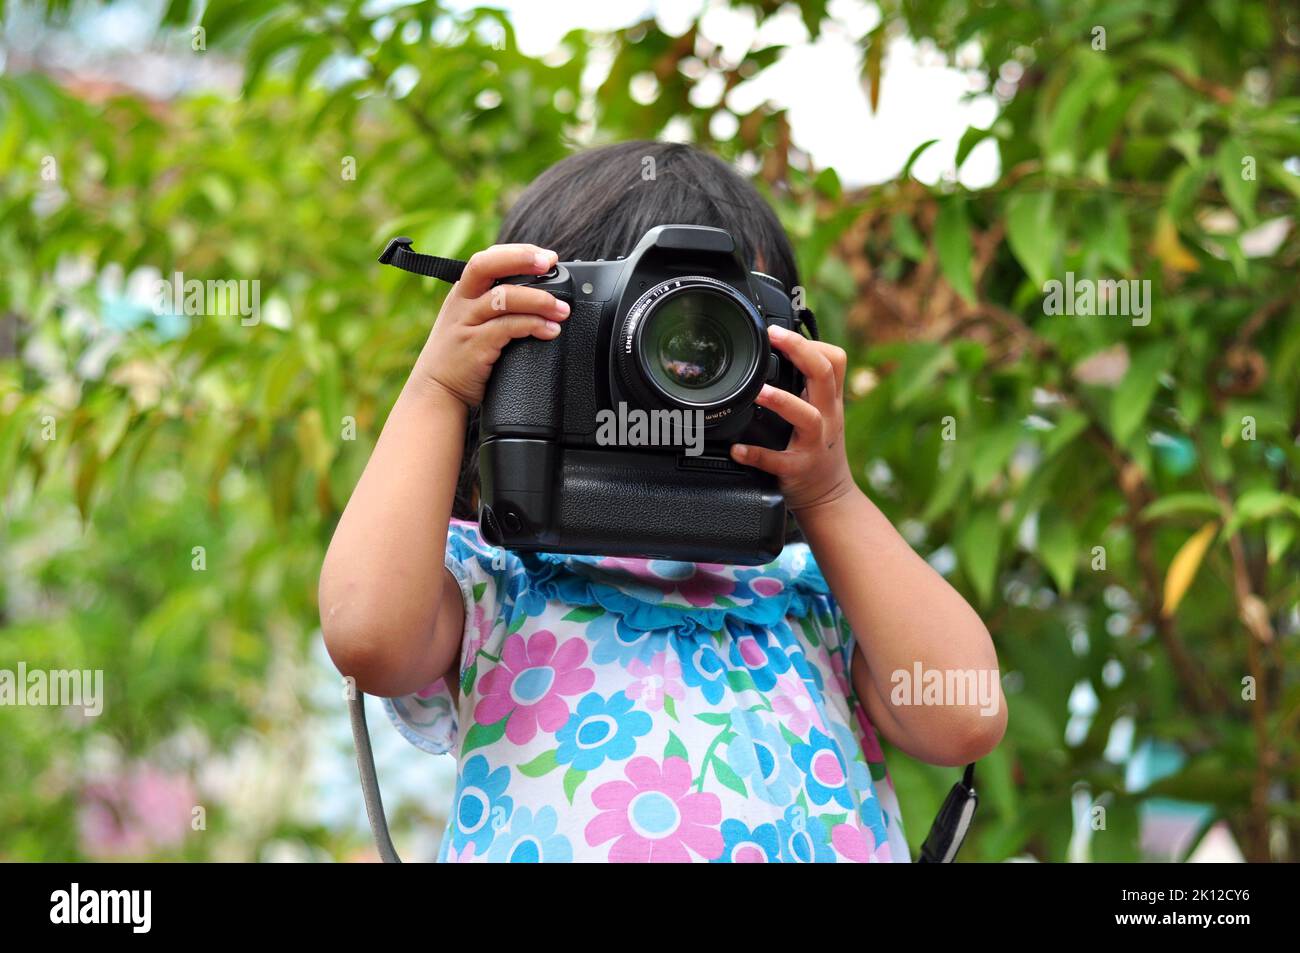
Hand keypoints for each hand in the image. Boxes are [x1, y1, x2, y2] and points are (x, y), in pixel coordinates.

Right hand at [413, 243, 570, 406]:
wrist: (436, 391)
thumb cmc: (460, 357)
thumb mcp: (471, 322)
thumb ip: (494, 307)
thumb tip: (540, 295)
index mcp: (463, 292)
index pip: (488, 258)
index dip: (519, 252)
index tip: (548, 257)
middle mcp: (461, 303)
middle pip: (486, 265)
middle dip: (521, 258)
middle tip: (550, 264)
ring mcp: (466, 323)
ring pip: (503, 297)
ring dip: (539, 300)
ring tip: (562, 310)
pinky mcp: (474, 346)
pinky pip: (507, 328)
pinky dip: (533, 325)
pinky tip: (550, 330)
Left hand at [729, 325, 856, 512]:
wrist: (830, 497)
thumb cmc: (818, 448)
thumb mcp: (822, 413)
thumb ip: (807, 386)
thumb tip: (778, 352)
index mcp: (829, 400)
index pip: (835, 360)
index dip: (812, 342)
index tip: (780, 330)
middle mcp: (826, 417)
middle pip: (824, 375)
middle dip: (801, 351)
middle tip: (774, 337)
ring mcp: (814, 443)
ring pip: (807, 416)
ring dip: (782, 401)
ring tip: (758, 392)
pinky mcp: (799, 469)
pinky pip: (778, 460)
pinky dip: (756, 454)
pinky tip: (738, 450)